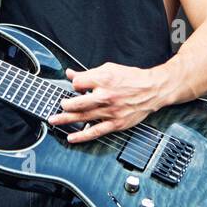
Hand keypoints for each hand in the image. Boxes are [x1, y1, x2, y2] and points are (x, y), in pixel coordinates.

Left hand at [48, 63, 165, 143]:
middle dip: (65, 105)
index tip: (76, 87)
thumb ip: (88, 73)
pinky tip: (71, 137)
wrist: (153, 90)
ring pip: (83, 117)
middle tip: (59, 106)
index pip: (78, 83)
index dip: (74, 84)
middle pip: (78, 102)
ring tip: (53, 121)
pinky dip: (82, 136)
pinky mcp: (116, 123)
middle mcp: (106, 96)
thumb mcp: (109, 69)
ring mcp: (110, 111)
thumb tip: (70, 73)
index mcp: (103, 80)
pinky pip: (95, 132)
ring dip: (66, 120)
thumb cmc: (132, 78)